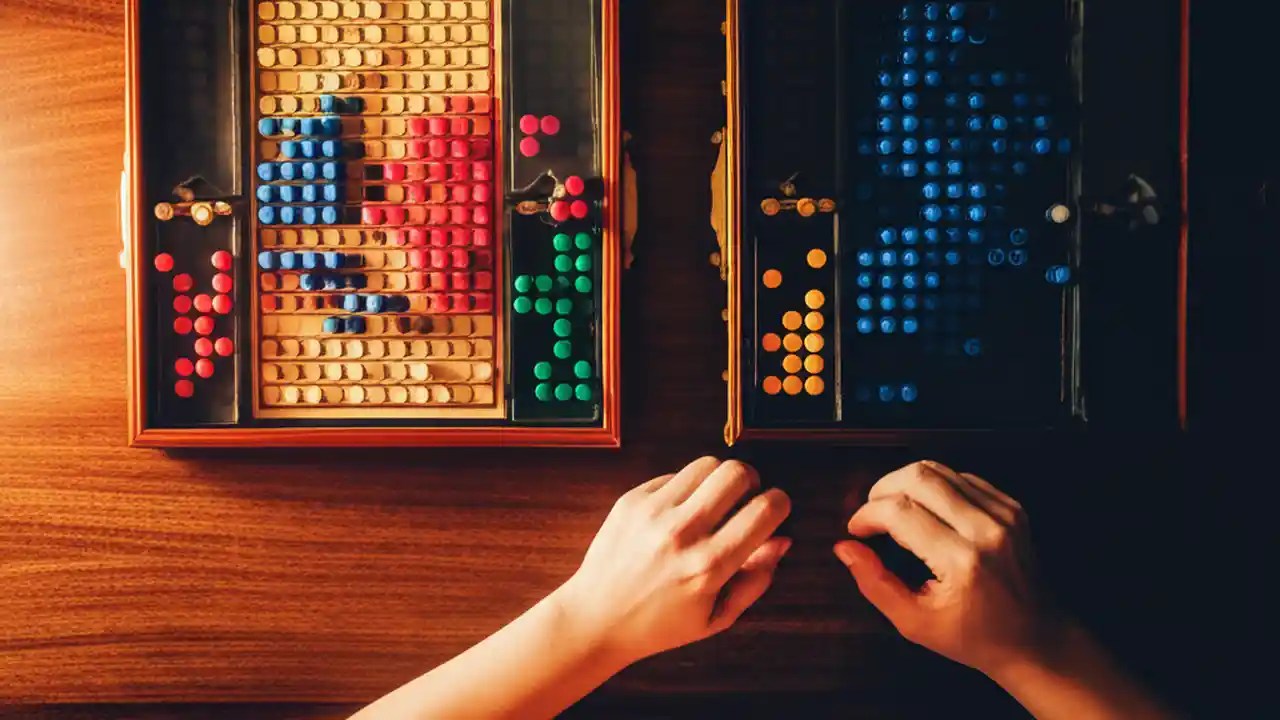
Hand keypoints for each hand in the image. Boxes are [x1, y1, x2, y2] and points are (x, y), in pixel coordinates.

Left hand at [555, 457, 791, 664]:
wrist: (596, 618)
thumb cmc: (660, 624)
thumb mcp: (717, 616)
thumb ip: (756, 579)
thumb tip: (782, 539)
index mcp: (709, 566)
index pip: (765, 510)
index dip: (780, 504)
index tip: (774, 512)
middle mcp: (681, 533)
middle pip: (737, 472)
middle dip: (752, 481)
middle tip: (745, 500)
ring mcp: (653, 512)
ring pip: (707, 463)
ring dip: (720, 478)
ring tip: (714, 502)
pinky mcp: (631, 500)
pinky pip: (675, 474)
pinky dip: (687, 488)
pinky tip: (680, 512)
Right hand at [834, 461, 1054, 677]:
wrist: (1036, 639)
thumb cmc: (974, 637)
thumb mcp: (914, 623)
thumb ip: (874, 583)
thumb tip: (844, 547)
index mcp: (961, 561)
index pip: (899, 513)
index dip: (867, 515)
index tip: (857, 530)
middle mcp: (986, 530)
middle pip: (917, 477)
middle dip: (882, 490)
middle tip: (872, 515)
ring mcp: (1004, 514)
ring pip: (938, 469)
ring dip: (906, 484)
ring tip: (895, 509)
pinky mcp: (1012, 507)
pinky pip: (961, 477)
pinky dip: (935, 486)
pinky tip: (927, 510)